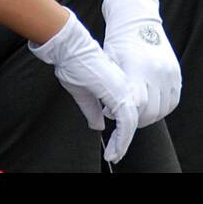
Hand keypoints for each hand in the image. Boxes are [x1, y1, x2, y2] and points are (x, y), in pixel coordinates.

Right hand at [29, 9, 140, 162]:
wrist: (70, 49)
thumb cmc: (73, 65)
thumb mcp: (84, 94)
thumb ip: (93, 110)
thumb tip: (99, 126)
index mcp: (117, 85)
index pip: (126, 113)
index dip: (122, 131)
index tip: (115, 146)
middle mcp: (124, 87)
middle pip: (132, 120)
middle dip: (124, 141)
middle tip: (115, 155)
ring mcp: (124, 89)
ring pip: (131, 123)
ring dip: (123, 143)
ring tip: (114, 155)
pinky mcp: (119, 93)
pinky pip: (127, 122)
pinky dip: (122, 138)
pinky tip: (115, 148)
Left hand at [101, 0, 181, 125]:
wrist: (137, 18)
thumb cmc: (118, 39)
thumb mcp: (110, 61)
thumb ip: (114, 86)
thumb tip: (112, 110)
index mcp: (138, 68)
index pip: (137, 105)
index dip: (124, 114)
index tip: (112, 112)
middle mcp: (157, 71)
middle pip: (151, 111)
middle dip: (136, 118)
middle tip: (124, 113)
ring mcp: (169, 72)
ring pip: (164, 108)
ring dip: (151, 115)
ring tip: (137, 109)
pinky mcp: (176, 72)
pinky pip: (174, 100)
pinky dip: (163, 106)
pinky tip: (152, 103)